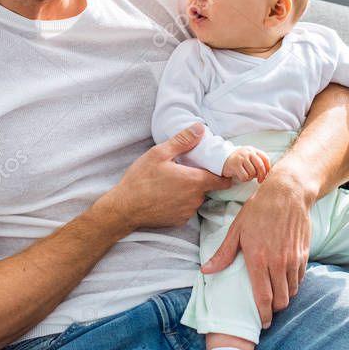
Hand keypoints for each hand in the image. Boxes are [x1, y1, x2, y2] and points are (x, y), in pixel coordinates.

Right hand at [107, 123, 230, 232]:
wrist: (124, 208)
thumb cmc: (141, 179)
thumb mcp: (159, 153)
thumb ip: (183, 141)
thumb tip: (200, 128)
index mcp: (195, 181)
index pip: (223, 180)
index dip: (224, 173)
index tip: (218, 167)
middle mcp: (195, 199)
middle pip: (207, 187)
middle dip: (199, 178)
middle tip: (184, 170)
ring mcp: (187, 212)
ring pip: (196, 198)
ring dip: (189, 191)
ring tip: (171, 183)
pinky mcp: (179, 221)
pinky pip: (186, 208)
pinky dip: (180, 202)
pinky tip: (166, 195)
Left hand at [200, 165, 312, 327]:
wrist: (288, 192)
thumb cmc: (258, 209)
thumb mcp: (236, 229)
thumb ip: (224, 254)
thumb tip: (206, 272)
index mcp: (258, 259)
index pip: (262, 298)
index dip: (263, 315)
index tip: (262, 323)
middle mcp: (277, 262)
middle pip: (280, 300)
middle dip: (274, 309)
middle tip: (267, 310)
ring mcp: (293, 259)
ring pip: (292, 291)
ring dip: (285, 297)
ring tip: (276, 295)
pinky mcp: (304, 254)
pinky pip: (300, 278)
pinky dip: (294, 283)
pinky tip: (286, 279)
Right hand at [222, 147, 270, 182]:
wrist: (222, 157)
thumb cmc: (238, 159)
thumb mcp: (248, 156)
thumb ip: (257, 160)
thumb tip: (267, 172)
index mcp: (253, 150)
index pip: (265, 159)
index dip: (268, 168)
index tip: (266, 175)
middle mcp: (248, 153)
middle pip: (260, 166)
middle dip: (262, 175)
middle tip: (259, 180)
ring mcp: (241, 158)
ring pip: (252, 173)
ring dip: (250, 177)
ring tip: (246, 175)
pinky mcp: (235, 165)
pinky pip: (245, 176)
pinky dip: (244, 179)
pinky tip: (241, 176)